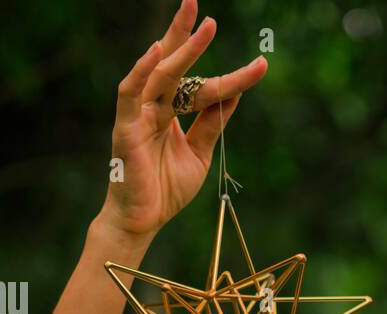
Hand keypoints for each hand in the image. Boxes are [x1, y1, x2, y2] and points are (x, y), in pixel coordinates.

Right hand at [98, 0, 267, 239]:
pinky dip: (142, 70)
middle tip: (210, 14)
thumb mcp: (200, 153)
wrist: (144, 221)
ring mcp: (139, 114)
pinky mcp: (126, 127)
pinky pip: (131, 92)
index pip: (202, 85)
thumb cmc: (166, 190)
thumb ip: (212, 123)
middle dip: (190, 37)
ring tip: (202, 24)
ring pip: (161, 74)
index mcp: (172, 113)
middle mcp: (154, 107)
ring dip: (181, 47)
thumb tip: (233, 95)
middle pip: (175, 66)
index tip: (260, 65)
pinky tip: (157, 50)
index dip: (230, 76)